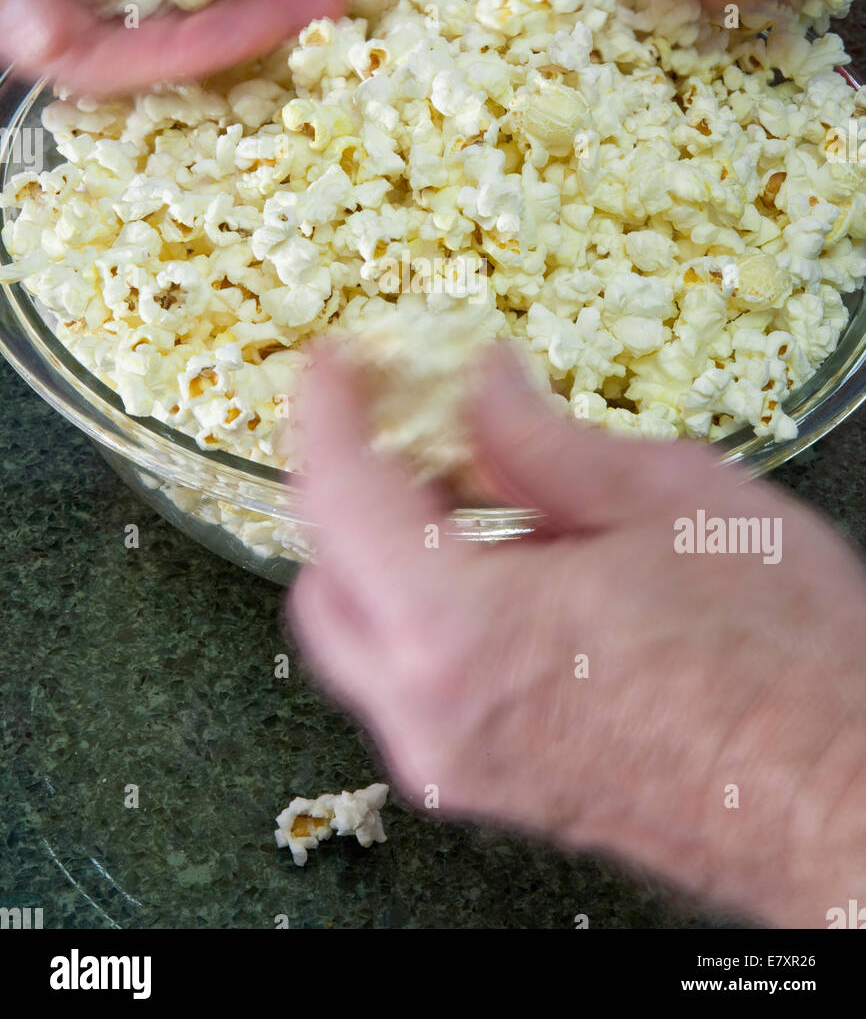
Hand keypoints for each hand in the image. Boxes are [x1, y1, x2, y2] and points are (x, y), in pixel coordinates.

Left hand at [288, 341, 865, 926]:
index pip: (338, 498)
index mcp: (460, 630)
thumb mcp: (668, 502)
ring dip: (389, 557)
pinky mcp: (492, 785)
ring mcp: (457, 764)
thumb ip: (543, 440)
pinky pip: (415, 685)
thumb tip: (486, 388)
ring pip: (363, 641)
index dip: (327, 412)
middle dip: (353, 493)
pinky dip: (428, 615)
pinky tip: (507, 569)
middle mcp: (432, 714)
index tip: (333, 364)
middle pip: (325, 580)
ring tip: (474, 495)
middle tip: (414, 431)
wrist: (841, 797)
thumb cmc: (783, 662)